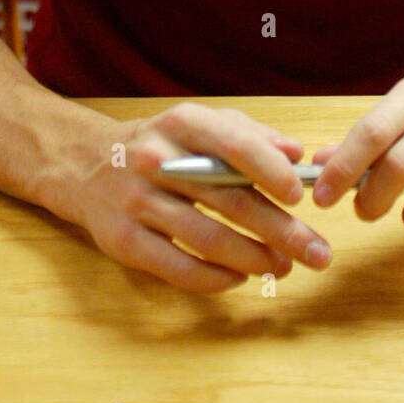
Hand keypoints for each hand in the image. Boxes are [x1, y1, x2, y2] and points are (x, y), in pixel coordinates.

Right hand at [74, 103, 332, 291]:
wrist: (86, 165)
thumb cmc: (161, 145)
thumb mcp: (200, 124)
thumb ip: (250, 134)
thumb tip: (296, 153)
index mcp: (182, 124)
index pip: (233, 144)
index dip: (271, 171)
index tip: (301, 195)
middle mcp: (157, 160)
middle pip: (228, 200)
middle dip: (281, 230)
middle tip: (316, 251)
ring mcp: (138, 203)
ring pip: (208, 239)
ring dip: (254, 258)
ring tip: (284, 267)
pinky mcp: (125, 242)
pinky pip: (179, 268)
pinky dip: (216, 278)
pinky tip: (242, 277)